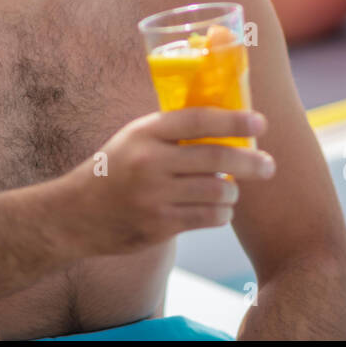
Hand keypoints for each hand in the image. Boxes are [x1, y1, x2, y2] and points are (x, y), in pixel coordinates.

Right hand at [61, 108, 273, 256]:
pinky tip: (216, 210)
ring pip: (218, 192)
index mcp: (146, 132)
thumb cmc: (115, 169)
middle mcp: (150, 162)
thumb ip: (172, 131)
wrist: (76, 213)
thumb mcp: (136, 138)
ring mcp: (154, 196)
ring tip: (230, 191)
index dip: (234, 120)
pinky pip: (208, 218)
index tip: (260, 122)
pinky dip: (221, 214)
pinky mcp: (159, 226)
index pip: (198, 120)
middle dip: (251, 162)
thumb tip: (226, 122)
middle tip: (269, 165)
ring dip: (233, 192)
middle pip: (216, 158)